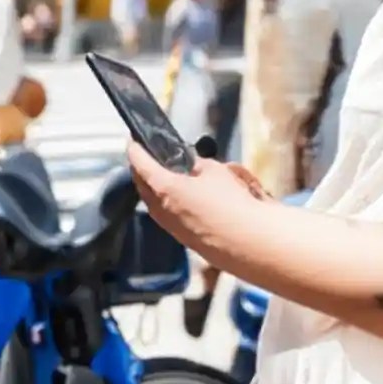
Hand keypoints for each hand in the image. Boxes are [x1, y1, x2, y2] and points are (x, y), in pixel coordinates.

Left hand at [127, 142, 270, 258]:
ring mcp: (171, 227)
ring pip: (155, 202)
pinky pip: (170, 216)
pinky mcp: (184, 238)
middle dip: (142, 170)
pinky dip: (172, 203)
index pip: (140, 164)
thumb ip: (199, 166)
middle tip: (146, 157)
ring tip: (164, 175)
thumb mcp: (216, 172)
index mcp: (163, 190)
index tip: (132, 140)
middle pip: (143, 185)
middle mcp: (161, 210)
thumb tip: (193, 167)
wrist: (250, 243)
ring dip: (156, 187)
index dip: (135, 149)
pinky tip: (184, 197)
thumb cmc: (233, 204)